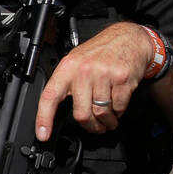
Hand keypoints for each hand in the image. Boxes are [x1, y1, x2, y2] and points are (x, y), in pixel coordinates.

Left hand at [35, 22, 152, 139]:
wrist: (129, 39)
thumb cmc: (101, 52)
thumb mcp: (77, 62)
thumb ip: (68, 83)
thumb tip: (57, 110)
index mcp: (68, 68)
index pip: (50, 96)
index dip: (44, 118)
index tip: (43, 134)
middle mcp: (84, 71)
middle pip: (81, 113)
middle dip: (90, 126)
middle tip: (95, 127)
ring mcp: (103, 75)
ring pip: (101, 113)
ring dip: (107, 122)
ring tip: (108, 119)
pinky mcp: (122, 79)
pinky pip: (119, 107)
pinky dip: (119, 112)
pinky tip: (117, 106)